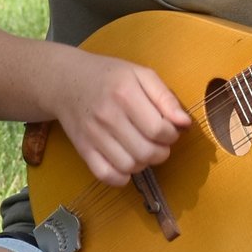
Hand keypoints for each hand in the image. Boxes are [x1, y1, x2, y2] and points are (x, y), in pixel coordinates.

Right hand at [50, 49, 188, 186]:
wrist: (66, 81)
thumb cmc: (108, 75)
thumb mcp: (140, 74)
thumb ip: (165, 97)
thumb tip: (185, 123)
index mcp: (125, 93)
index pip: (158, 129)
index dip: (172, 135)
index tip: (170, 129)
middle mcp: (108, 116)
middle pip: (146, 152)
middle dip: (162, 152)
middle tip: (159, 142)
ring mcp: (93, 135)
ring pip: (129, 166)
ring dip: (144, 164)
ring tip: (143, 149)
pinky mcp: (83, 149)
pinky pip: (106, 175)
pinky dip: (122, 177)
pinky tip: (127, 163)